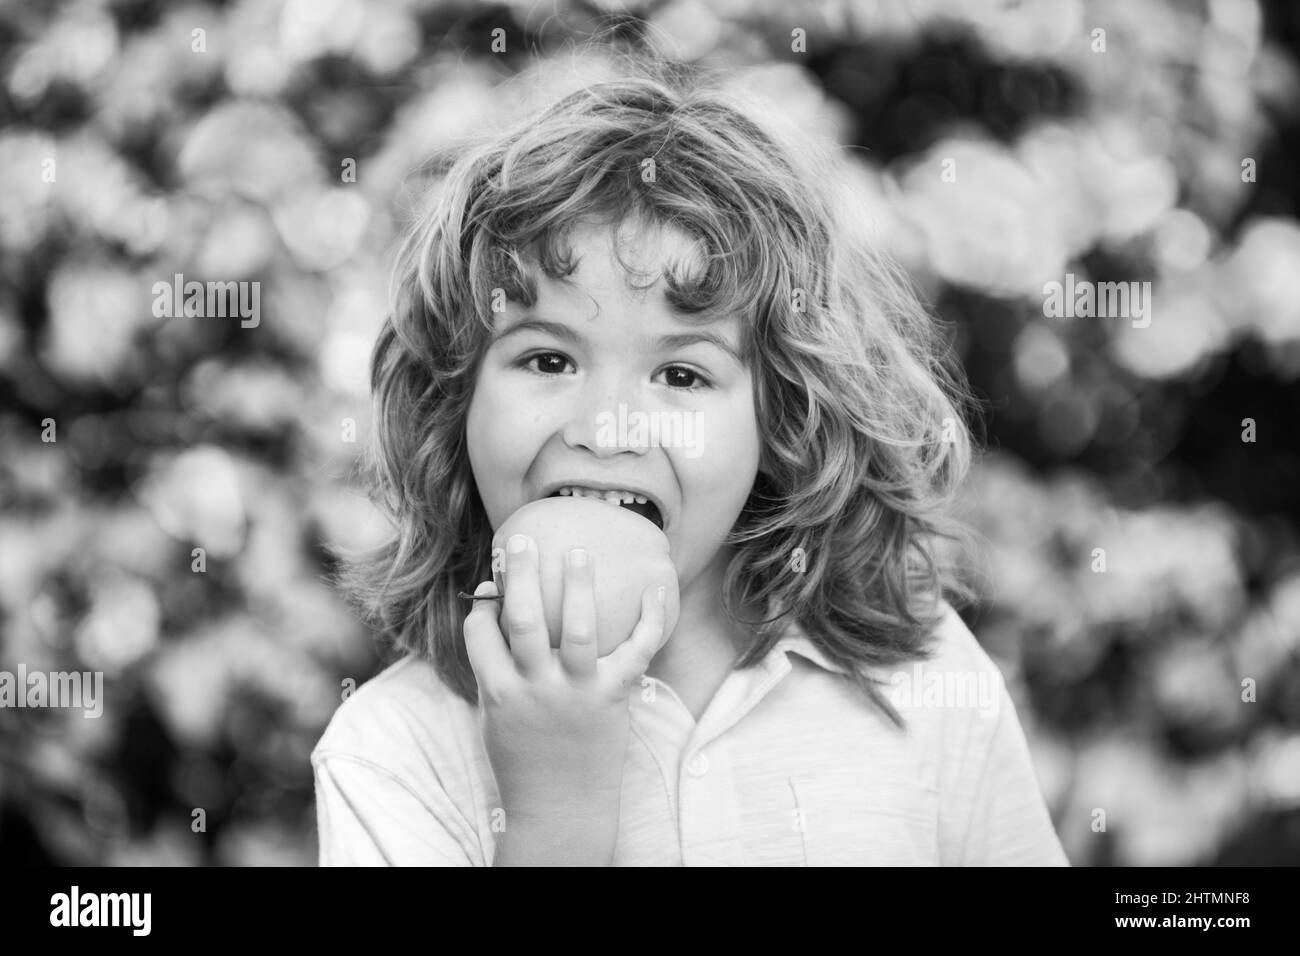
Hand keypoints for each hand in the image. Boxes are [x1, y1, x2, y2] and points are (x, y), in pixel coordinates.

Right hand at [463, 533, 668, 863]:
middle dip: (522, 576)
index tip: (490, 585)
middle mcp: (535, 687)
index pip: (480, 633)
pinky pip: (636, 652)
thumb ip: (492, 670)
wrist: (562, 809)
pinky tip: (656, 589)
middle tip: (522, 539)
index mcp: (498, 691)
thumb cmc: (524, 759)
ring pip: (578, 629)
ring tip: (577, 553)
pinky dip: (649, 619)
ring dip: (579, 586)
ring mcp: (576, 692)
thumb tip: (492, 616)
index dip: (482, 605)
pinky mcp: (613, 697)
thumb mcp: (494, 717)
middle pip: (524, 620)